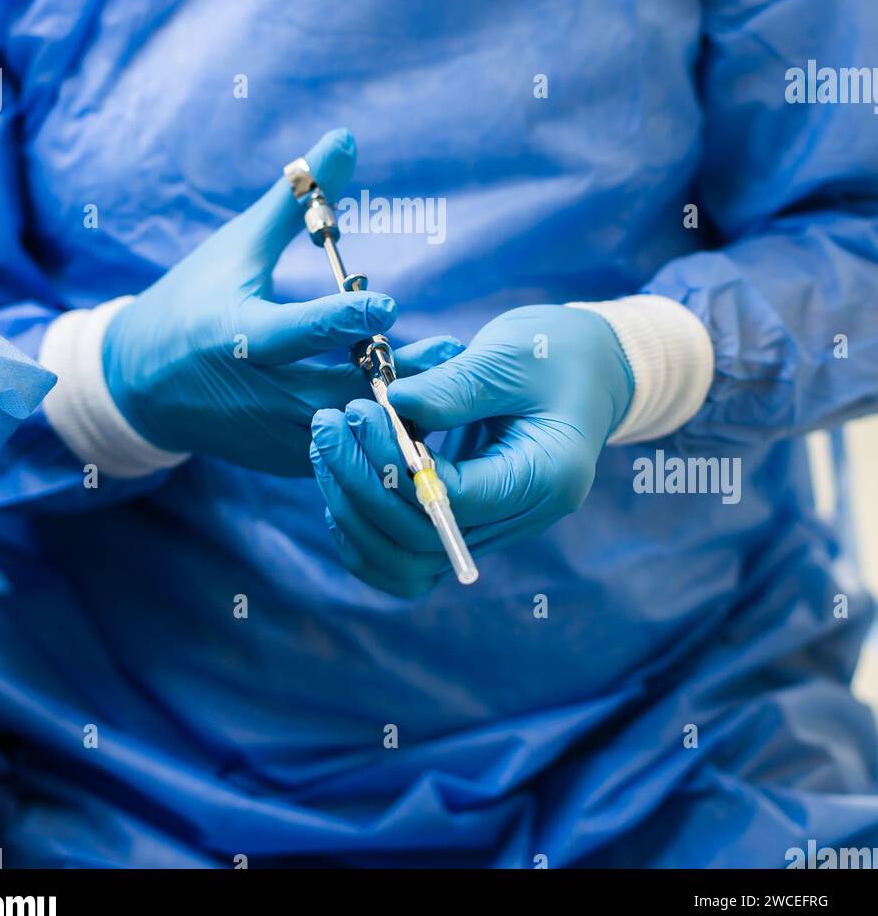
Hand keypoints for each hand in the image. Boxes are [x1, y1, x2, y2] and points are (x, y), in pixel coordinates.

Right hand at [102, 128, 457, 474]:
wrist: (140, 385)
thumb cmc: (195, 299)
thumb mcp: (239, 247)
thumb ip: (296, 200)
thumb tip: (344, 137)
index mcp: (238, 334)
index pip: (298, 330)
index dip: (345, 319)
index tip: (390, 306)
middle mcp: (260, 391)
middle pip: (340, 390)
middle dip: (397, 374)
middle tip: (452, 348)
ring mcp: (274, 433)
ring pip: (350, 429)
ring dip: (397, 403)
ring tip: (445, 370)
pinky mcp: (286, 460)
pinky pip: (344, 451)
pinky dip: (379, 430)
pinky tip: (416, 402)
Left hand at [310, 304, 633, 595]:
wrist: (588, 369)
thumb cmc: (557, 354)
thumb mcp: (511, 356)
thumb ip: (454, 386)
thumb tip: (391, 404)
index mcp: (546, 477)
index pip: (455, 500)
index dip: (396, 463)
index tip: (359, 412)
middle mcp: (521, 518)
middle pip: (424, 540)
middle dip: (363, 484)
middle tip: (328, 425)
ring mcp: (494, 527)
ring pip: (409, 562)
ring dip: (356, 513)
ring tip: (326, 449)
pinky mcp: (468, 520)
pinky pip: (409, 555)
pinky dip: (367, 532)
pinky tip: (339, 485)